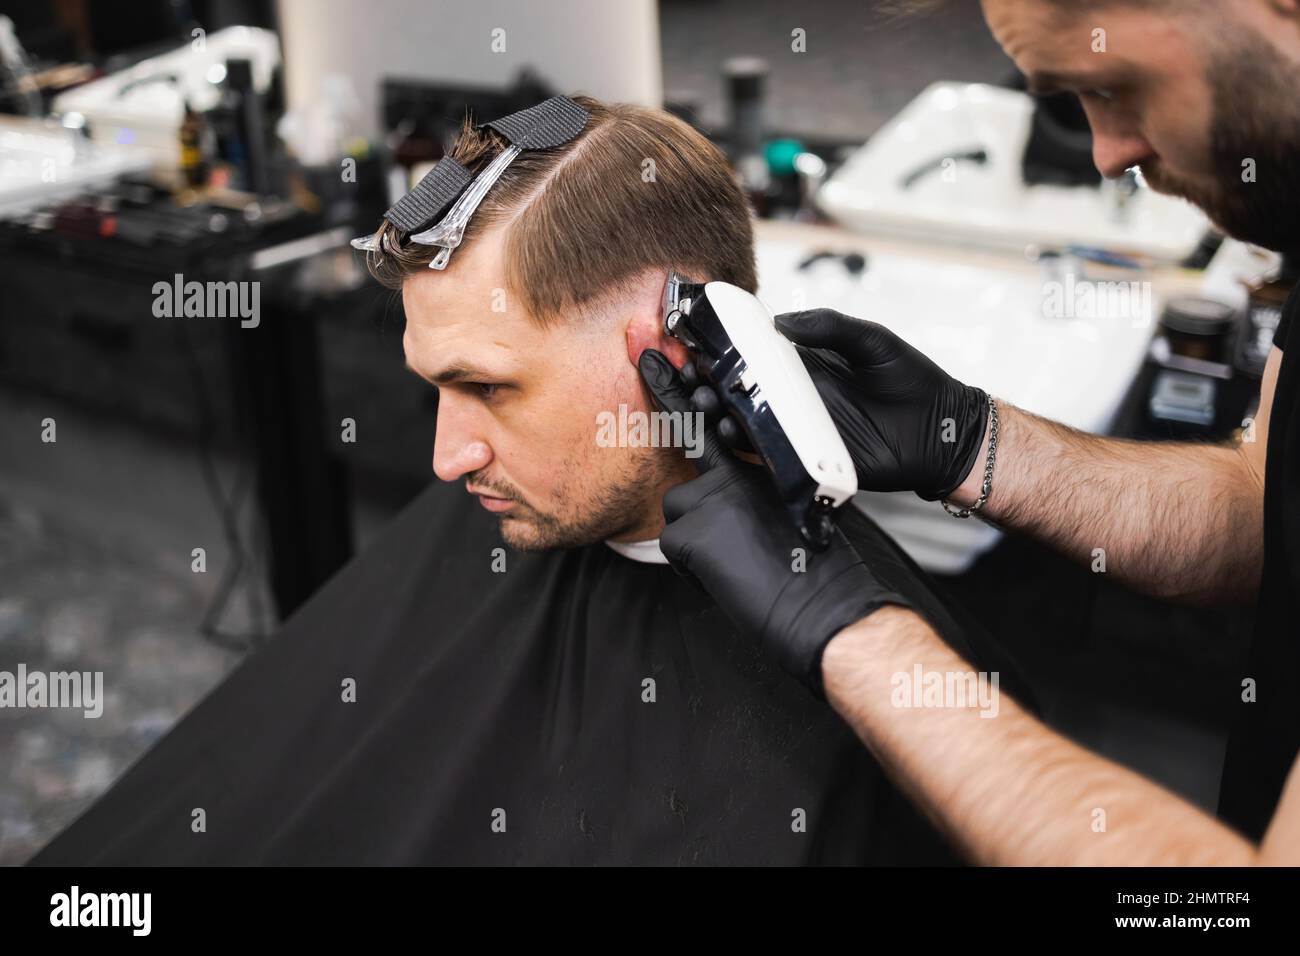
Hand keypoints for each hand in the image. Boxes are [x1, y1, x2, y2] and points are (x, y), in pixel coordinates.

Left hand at [638, 349, 911, 698]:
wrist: (828, 607)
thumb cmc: (824, 567)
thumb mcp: (801, 509)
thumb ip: (767, 493)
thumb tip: (745, 507)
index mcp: (764, 464)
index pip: (712, 421)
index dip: (675, 392)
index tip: (649, 361)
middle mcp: (734, 475)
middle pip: (691, 483)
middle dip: (702, 515)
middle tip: (731, 542)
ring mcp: (709, 500)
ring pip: (679, 515)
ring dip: (698, 542)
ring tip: (738, 564)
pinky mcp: (691, 533)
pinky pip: (674, 548)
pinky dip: (694, 570)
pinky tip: (727, 580)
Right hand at [692, 308, 988, 501]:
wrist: (943, 432)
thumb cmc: (912, 380)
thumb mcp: (871, 341)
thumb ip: (829, 326)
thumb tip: (781, 322)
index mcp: (806, 364)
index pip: (756, 354)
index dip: (725, 350)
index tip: (698, 344)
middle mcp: (796, 396)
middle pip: (742, 390)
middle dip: (712, 384)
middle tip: (694, 380)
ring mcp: (800, 429)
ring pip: (748, 422)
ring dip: (721, 414)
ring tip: (707, 406)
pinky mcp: (808, 460)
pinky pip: (769, 455)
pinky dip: (746, 446)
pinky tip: (732, 433)